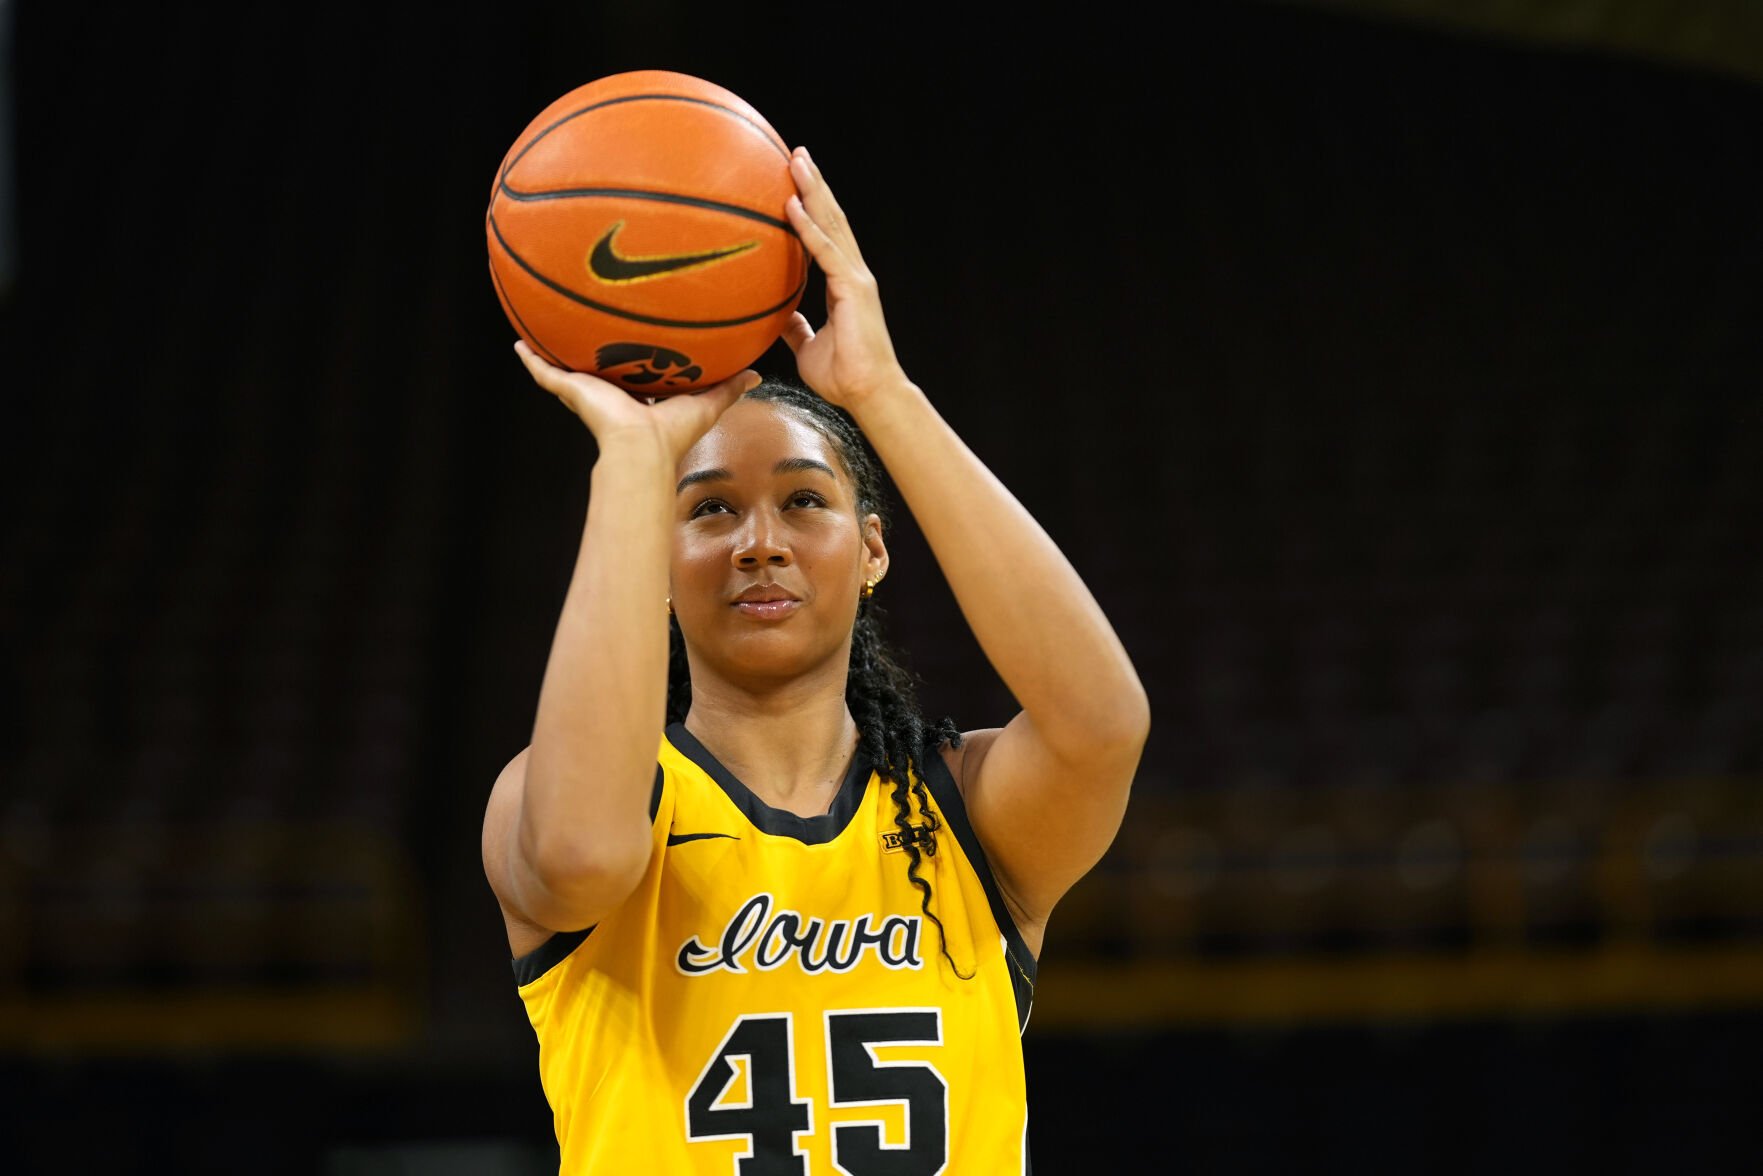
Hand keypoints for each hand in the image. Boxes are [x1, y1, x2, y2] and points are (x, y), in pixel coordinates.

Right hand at [514, 341, 756, 460]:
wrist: (641, 447)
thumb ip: (730, 387)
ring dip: (557, 350)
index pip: (633, 373)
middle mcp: (611, 392)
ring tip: (545, 327)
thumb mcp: (707, 403)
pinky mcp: (571, 389)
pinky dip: (531, 358)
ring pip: (568, 367)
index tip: (635, 338)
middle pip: (598, 368)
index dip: (634, 357)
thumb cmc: (672, 434)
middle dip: (593, 351)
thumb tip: (757, 374)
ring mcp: (588, 391)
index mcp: (638, 396)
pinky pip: (545, 371)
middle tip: (589, 324)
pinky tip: (519, 343)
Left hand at [782, 147, 911, 411]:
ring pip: (832, 225)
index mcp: (844, 283)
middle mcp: (852, 273)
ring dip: (813, 191)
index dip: (813, 206)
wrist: (868, 394)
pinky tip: (791, 205)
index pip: (827, 235)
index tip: (795, 182)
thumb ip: (797, 328)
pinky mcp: (853, 289)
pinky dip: (808, 228)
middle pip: (832, 219)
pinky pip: (825, 252)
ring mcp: (855, 278)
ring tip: (796, 161)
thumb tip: (781, 318)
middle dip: (814, 185)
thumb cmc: (843, 376)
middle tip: (797, 155)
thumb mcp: (808, 347)